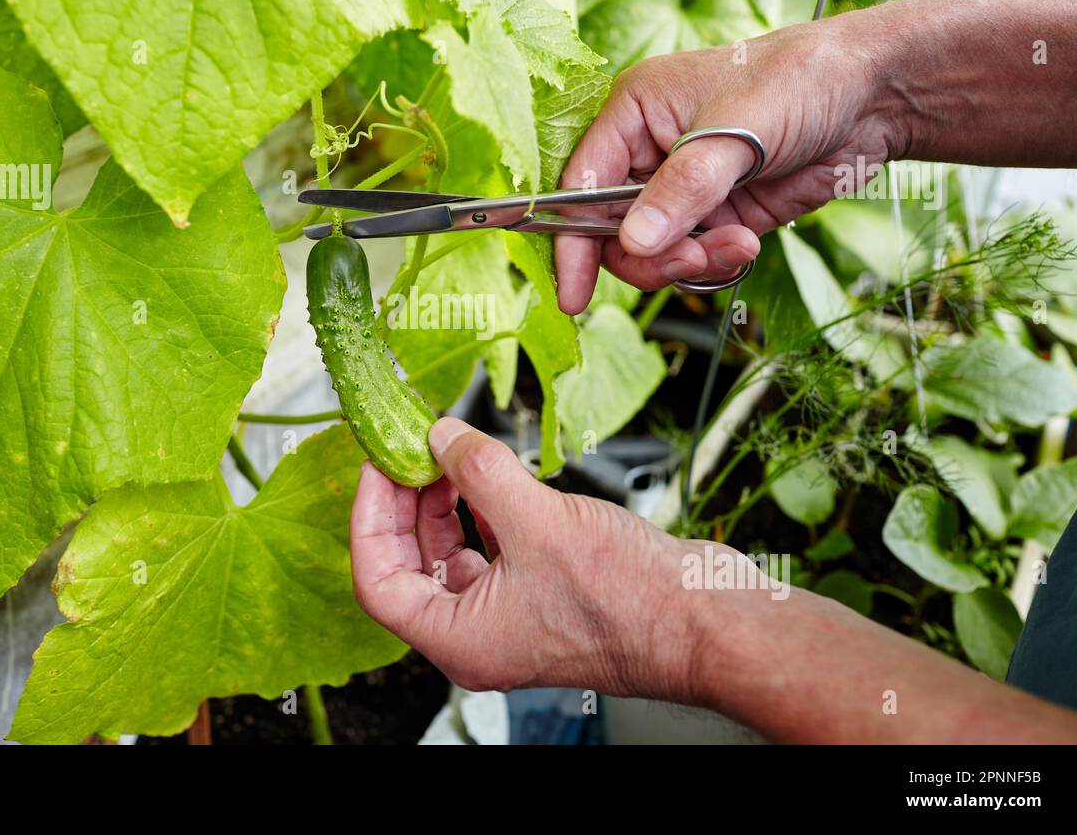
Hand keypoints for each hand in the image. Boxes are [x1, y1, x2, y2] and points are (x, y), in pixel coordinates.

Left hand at [349, 416, 716, 698]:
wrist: (707, 621)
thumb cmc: (632, 601)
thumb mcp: (538, 522)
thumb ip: (478, 472)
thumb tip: (439, 436)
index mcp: (460, 640)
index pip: (379, 582)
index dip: (369, 520)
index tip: (377, 465)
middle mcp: (479, 634)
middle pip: (410, 565)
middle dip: (405, 503)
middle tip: (407, 448)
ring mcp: (511, 615)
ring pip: (451, 555)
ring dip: (442, 502)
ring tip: (445, 451)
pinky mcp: (543, 593)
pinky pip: (492, 550)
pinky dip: (482, 510)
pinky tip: (487, 472)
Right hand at [555, 16, 902, 311]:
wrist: (874, 95)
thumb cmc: (799, 79)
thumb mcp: (734, 133)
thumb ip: (681, 190)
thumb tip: (632, 241)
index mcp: (634, 113)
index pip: (580, 185)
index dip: (571, 240)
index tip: (574, 294)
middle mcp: (649, 152)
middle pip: (612, 230)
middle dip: (649, 255)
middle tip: (692, 258)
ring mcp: (684, 188)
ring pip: (654, 251)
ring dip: (689, 261)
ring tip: (734, 245)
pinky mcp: (719, 214)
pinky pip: (694, 258)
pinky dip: (716, 263)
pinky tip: (747, 244)